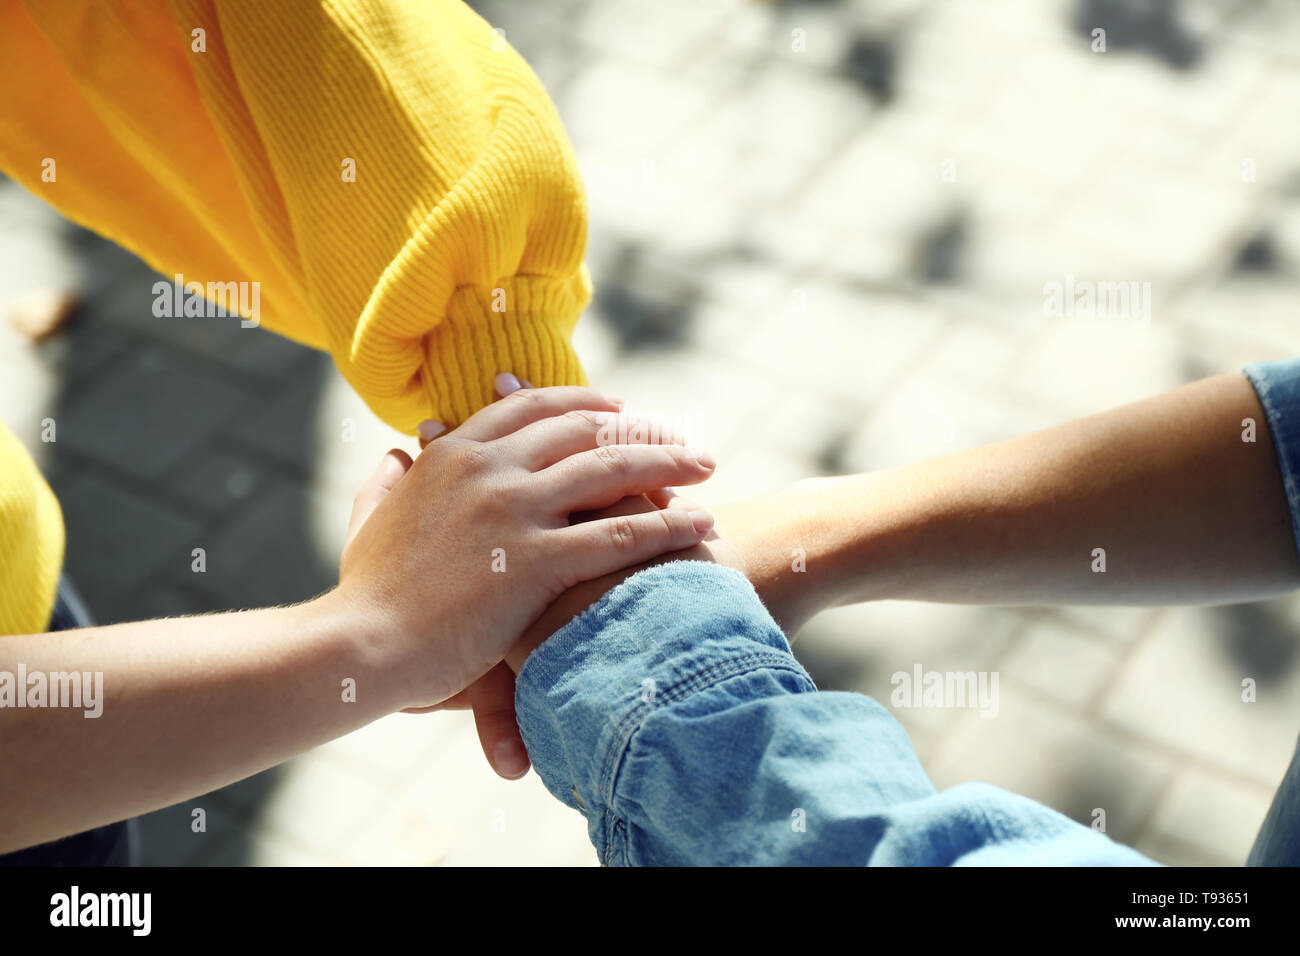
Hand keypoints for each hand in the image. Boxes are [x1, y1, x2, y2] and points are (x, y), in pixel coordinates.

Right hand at [329, 386, 718, 716]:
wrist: (364, 643)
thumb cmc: (367, 593)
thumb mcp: (368, 518)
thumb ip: (385, 479)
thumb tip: (395, 453)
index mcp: (454, 453)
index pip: (532, 406)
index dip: (585, 402)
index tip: (621, 407)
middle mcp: (490, 468)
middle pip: (585, 429)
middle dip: (641, 428)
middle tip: (681, 438)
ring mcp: (514, 511)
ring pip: (611, 471)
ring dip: (669, 464)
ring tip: (707, 468)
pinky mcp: (536, 561)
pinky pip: (620, 536)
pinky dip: (668, 527)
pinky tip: (701, 525)